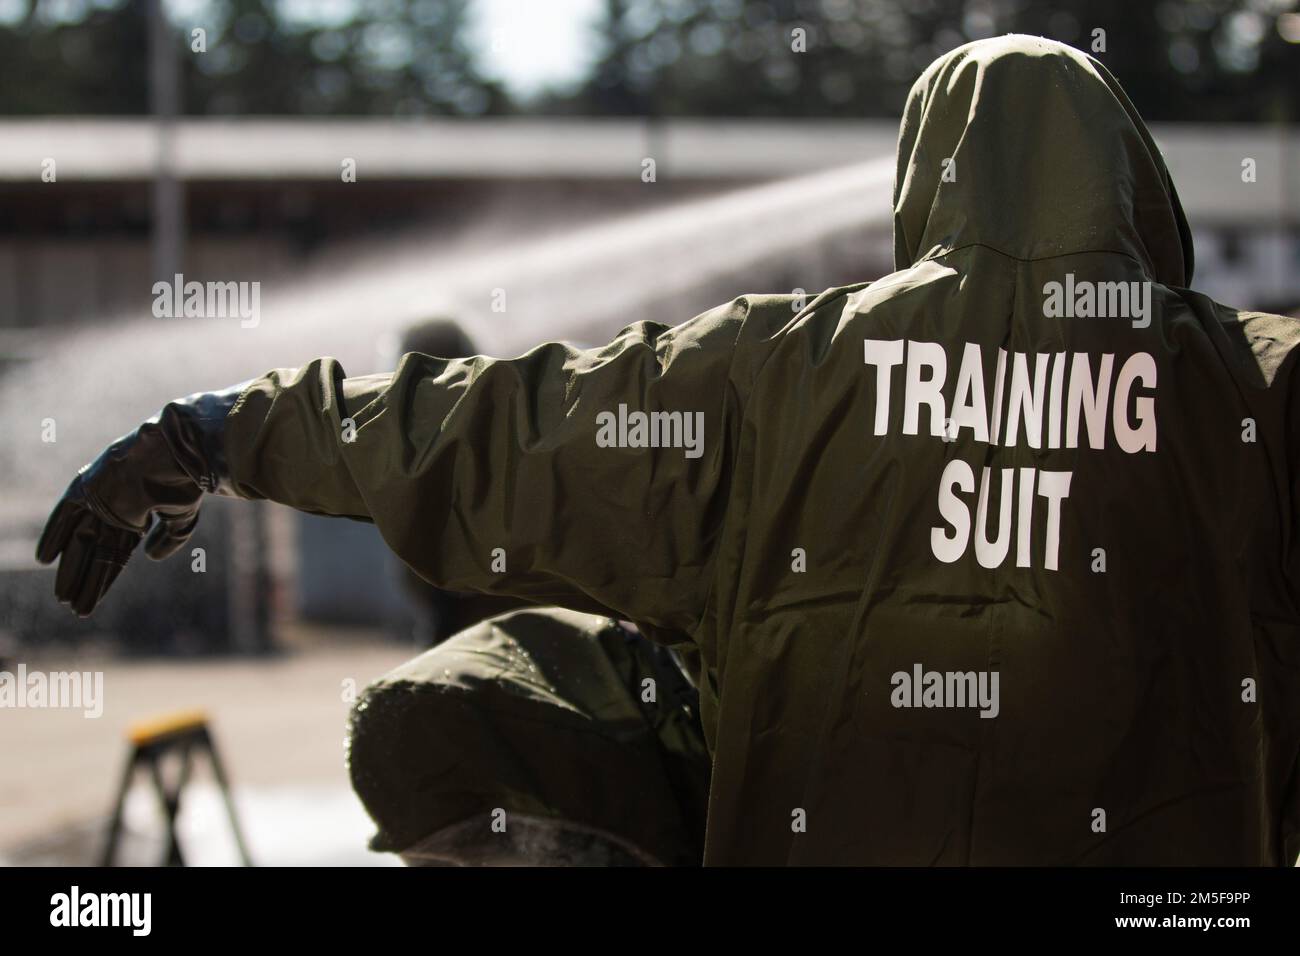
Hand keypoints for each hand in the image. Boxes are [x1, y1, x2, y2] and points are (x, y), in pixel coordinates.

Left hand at [35, 388, 243, 616]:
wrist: (176, 454)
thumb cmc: (183, 484)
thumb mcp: (180, 519)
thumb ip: (168, 539)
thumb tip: (150, 557)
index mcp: (137, 517)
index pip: (115, 556)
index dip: (103, 580)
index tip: (91, 603)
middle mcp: (115, 511)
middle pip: (94, 552)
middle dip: (83, 579)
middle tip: (71, 607)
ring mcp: (100, 500)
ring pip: (79, 540)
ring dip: (71, 568)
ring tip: (63, 597)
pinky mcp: (87, 489)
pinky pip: (65, 515)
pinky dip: (53, 535)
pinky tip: (45, 559)